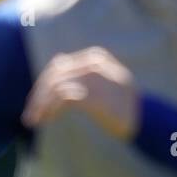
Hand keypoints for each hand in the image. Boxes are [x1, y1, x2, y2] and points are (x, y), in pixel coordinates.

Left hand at [21, 47, 140, 139]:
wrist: (145, 119)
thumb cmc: (124, 103)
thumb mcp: (106, 81)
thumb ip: (85, 72)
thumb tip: (58, 60)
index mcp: (94, 57)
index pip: (58, 67)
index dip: (43, 85)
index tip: (36, 102)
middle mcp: (92, 63)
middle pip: (53, 75)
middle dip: (38, 96)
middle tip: (30, 115)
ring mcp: (92, 77)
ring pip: (54, 86)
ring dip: (40, 105)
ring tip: (34, 120)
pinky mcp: (92, 93)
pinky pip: (61, 98)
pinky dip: (50, 109)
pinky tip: (46, 119)